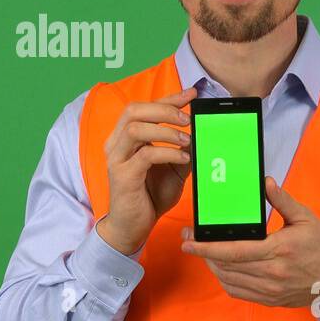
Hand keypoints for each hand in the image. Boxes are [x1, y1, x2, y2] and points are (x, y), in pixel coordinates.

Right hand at [97, 86, 196, 255]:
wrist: (133, 226)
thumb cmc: (150, 195)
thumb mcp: (173, 168)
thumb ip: (182, 149)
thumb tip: (203, 132)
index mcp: (125, 137)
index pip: (144, 107)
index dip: (169, 98)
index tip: (192, 94)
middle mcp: (116, 144)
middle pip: (133, 110)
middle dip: (164, 109)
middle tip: (188, 118)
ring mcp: (117, 159)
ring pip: (135, 128)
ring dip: (166, 130)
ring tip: (186, 139)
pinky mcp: (123, 176)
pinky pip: (145, 155)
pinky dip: (167, 152)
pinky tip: (182, 158)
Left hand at [179, 176, 319, 307]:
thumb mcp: (306, 217)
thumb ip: (282, 200)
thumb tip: (265, 182)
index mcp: (279, 250)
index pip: (234, 251)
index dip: (207, 247)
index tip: (188, 241)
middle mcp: (272, 273)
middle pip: (226, 266)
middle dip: (203, 253)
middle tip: (189, 241)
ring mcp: (270, 289)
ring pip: (229, 280)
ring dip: (212, 266)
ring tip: (204, 252)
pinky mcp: (270, 299)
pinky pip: (238, 292)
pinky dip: (225, 280)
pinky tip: (221, 267)